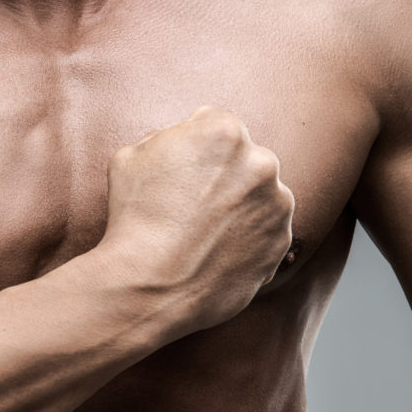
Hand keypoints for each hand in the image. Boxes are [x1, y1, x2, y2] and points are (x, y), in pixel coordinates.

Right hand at [100, 105, 294, 332]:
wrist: (149, 286)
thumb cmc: (134, 219)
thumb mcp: (129, 157)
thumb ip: (165, 139)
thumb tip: (178, 146)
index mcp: (223, 131)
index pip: (214, 124)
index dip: (194, 148)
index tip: (180, 172)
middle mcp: (260, 162)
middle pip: (243, 160)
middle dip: (223, 177)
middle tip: (191, 207)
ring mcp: (277, 205)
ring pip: (259, 197)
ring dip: (239, 209)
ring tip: (202, 235)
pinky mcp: (281, 244)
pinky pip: (265, 234)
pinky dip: (246, 242)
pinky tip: (214, 254)